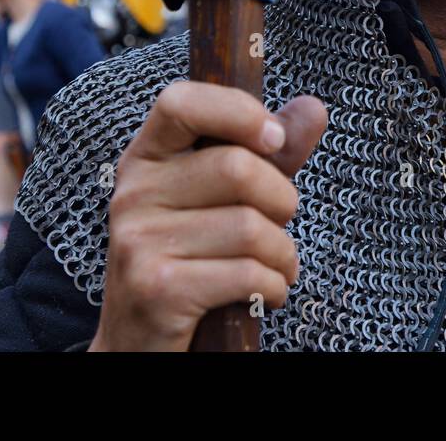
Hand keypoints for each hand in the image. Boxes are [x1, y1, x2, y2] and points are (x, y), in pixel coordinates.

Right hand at [88, 82, 326, 350]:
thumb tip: (313, 107)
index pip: (179, 102)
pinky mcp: (157, 288)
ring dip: (283, 255)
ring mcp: (139, 241)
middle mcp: (133, 194)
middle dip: (282, 201)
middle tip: (278, 225)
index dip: (236, 111)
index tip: (273, 138)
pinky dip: (274, 286)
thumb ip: (268, 156)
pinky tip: (265, 293)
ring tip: (273, 266)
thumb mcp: (223, 200)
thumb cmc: (191, 261)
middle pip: (237, 167)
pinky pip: (248, 273)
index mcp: (146, 158)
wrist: (140, 342)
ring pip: (251, 227)